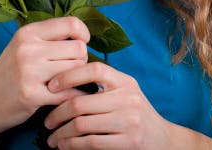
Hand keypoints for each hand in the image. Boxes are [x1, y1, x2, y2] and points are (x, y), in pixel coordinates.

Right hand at [0, 16, 92, 136]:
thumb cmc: (9, 74)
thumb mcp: (23, 47)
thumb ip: (49, 37)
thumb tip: (84, 35)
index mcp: (28, 33)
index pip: (71, 24)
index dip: (83, 35)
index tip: (82, 43)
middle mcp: (28, 49)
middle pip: (79, 49)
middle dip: (80, 60)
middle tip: (70, 69)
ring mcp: (29, 72)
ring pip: (76, 69)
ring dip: (76, 78)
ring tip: (66, 82)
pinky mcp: (31, 95)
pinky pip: (69, 92)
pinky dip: (75, 94)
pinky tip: (71, 95)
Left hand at [43, 62, 172, 148]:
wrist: (164, 139)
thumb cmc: (137, 115)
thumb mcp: (127, 94)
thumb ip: (105, 87)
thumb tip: (66, 83)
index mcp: (126, 82)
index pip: (95, 69)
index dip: (69, 75)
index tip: (51, 86)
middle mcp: (128, 98)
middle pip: (80, 102)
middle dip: (57, 113)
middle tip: (47, 122)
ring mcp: (129, 121)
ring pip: (81, 124)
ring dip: (61, 133)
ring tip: (53, 138)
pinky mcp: (128, 142)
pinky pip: (90, 142)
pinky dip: (72, 145)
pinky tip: (65, 146)